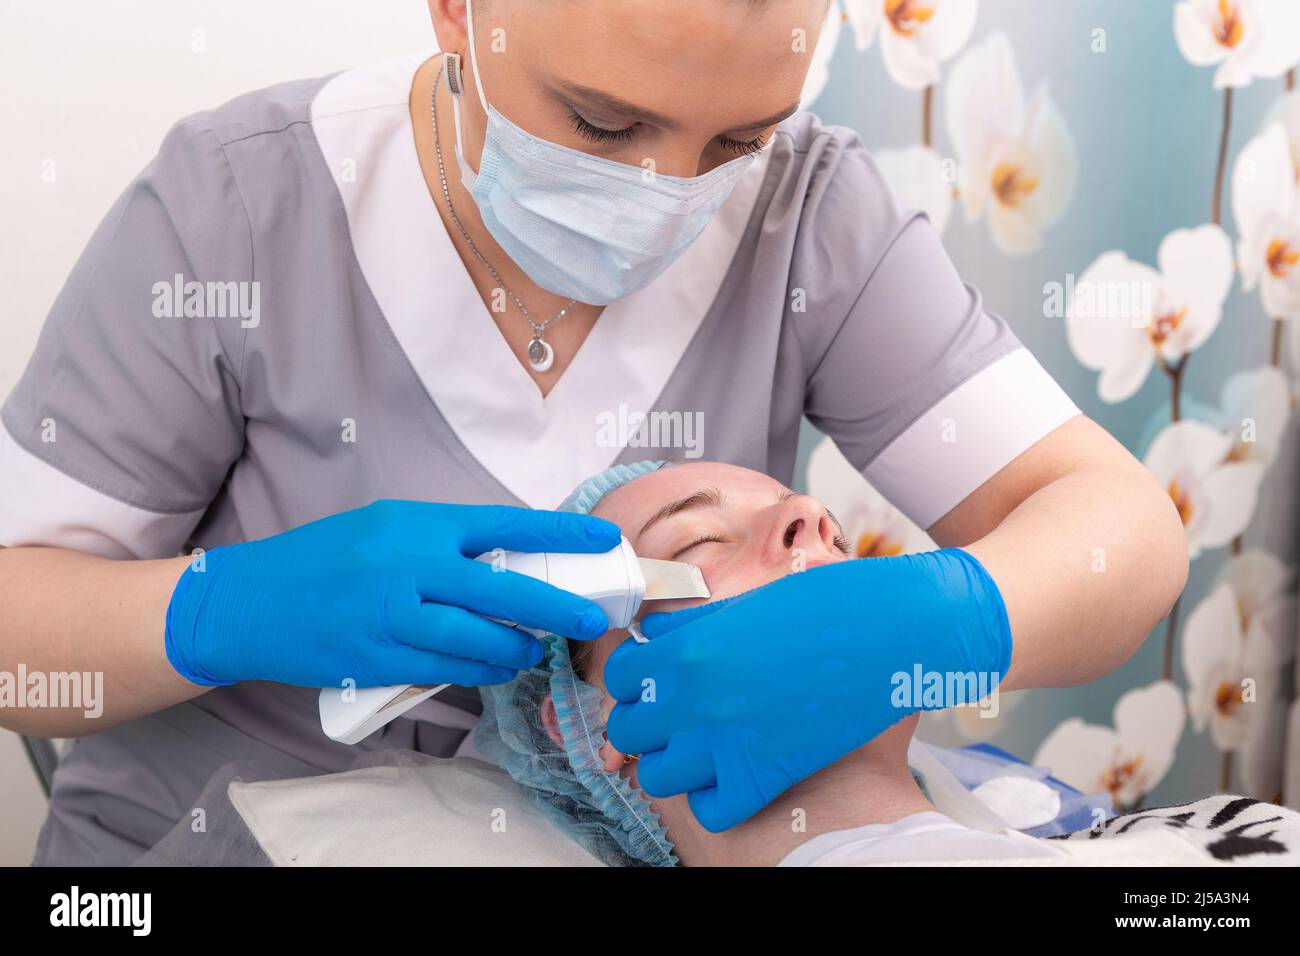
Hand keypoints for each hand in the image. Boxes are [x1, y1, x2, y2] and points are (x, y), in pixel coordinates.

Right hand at [164, 500, 619, 687]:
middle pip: (504, 588)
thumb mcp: (385, 528)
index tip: (603, 538)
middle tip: (590, 618)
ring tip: (532, 650)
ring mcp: (394, 615)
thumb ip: (442, 542)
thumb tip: (505, 558)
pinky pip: (446, 668)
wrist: (248, 601)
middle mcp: (410, 566)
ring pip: (479, 638)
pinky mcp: (379, 658)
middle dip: (556, 606)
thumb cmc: (323, 559)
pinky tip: (494, 667)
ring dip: (515, 648)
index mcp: (417, 524)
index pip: (505, 524)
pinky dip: (478, 669)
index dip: (561, 532)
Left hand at [603, 549, 1011, 831]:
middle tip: (678, 718)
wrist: (891, 630)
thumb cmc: (826, 606)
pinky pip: (708, 810)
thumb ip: (695, 625)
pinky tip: (735, 776)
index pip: (619, 677)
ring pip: (656, 778)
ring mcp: (724, 740)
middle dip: (647, 726)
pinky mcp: (764, 774)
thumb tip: (656, 637)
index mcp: (687, 647)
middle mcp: (694, 697)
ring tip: (702, 750)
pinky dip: (716, 799)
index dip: (634, 682)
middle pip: (627, 732)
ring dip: (674, 766)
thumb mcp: (746, 603)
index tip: (655, 682)